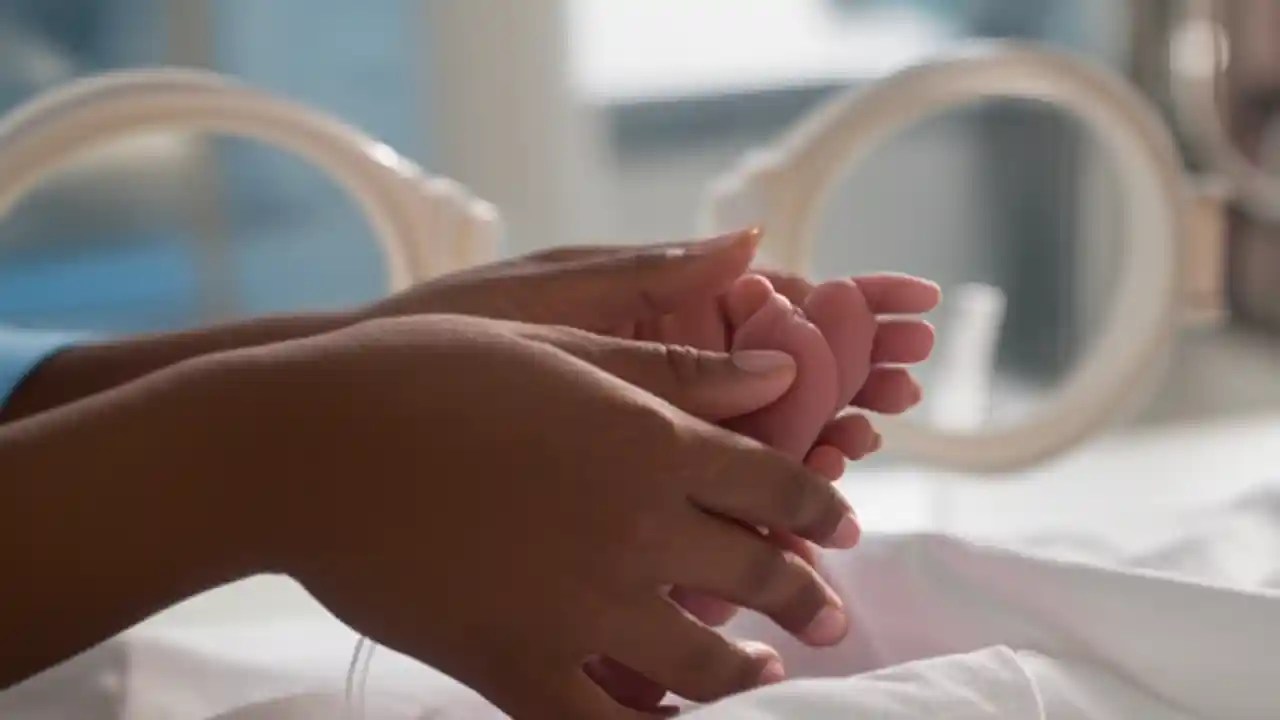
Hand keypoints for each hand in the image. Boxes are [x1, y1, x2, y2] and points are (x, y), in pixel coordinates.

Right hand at [232, 315, 857, 717]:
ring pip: (706, 664)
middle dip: (807, 597)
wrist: (306, 444)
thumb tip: (782, 371)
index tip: (837, 528)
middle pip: (761, 574)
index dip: (820, 506)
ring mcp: (580, 606)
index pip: (777, 482)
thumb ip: (675, 371)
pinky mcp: (515, 665)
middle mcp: (636, 526)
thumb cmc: (424, 372)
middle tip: (828, 614)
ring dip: (748, 673)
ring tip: (762, 673)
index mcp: (652, 439)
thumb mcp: (557, 344)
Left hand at [364, 229, 939, 463]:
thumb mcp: (563, 293)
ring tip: (868, 430)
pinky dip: (766, 487)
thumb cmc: (461, 332)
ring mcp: (658, 431)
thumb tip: (756, 242)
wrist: (375, 414)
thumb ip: (660, 276)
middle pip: (791, 373)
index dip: (851, 304)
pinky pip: (715, 487)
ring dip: (826, 431)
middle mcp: (672, 372)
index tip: (914, 305)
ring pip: (765, 436)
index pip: (779, 303)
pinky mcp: (637, 487)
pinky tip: (805, 492)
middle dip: (856, 371)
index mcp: (664, 310)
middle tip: (907, 381)